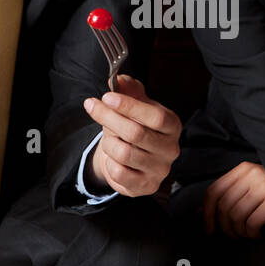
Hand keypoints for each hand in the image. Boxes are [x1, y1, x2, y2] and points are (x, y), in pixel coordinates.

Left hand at [84, 75, 181, 196]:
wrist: (131, 159)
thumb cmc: (135, 128)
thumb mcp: (134, 105)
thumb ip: (128, 90)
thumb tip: (119, 79)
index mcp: (172, 126)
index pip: (155, 117)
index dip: (129, 106)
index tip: (107, 97)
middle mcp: (170, 149)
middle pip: (136, 133)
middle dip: (109, 118)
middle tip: (92, 106)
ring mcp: (160, 170)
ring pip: (124, 153)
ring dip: (108, 142)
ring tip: (108, 138)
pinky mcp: (146, 186)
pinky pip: (119, 173)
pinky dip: (110, 162)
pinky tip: (112, 157)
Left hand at [203, 161, 264, 237]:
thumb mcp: (254, 184)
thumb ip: (232, 193)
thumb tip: (202, 211)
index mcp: (242, 169)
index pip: (214, 191)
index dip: (206, 213)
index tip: (208, 229)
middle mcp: (251, 175)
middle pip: (223, 206)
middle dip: (224, 227)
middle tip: (233, 236)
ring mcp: (264, 186)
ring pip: (236, 216)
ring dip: (239, 232)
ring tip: (248, 234)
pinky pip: (252, 223)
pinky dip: (252, 233)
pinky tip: (259, 233)